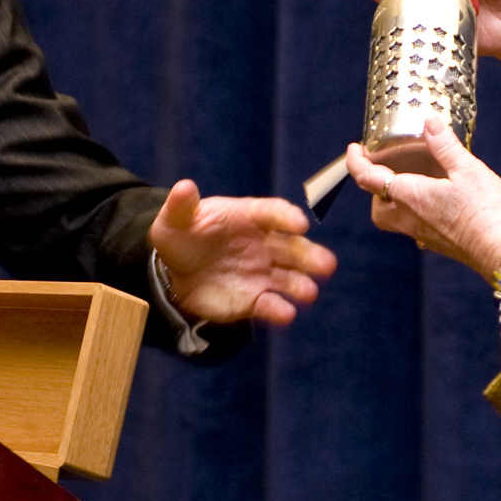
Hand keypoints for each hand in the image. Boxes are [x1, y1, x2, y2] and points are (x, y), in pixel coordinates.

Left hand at [150, 181, 336, 325]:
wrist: (174, 272)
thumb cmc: (181, 236)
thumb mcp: (174, 219)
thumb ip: (181, 205)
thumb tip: (184, 187)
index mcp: (248, 216)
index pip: (273, 213)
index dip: (287, 217)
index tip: (300, 224)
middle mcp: (263, 244)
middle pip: (292, 248)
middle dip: (310, 256)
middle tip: (326, 265)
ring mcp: (261, 272)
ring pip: (288, 278)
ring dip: (300, 285)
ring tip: (309, 293)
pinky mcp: (254, 298)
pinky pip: (269, 304)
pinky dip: (278, 309)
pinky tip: (286, 314)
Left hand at [342, 117, 500, 280]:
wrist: (499, 251)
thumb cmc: (483, 210)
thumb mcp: (466, 169)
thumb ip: (445, 146)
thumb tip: (428, 123)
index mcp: (410, 195)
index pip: (369, 179)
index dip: (356, 162)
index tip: (354, 149)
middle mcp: (410, 218)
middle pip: (378, 209)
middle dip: (373, 190)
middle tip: (382, 171)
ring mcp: (424, 234)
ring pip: (395, 221)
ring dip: (393, 204)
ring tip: (408, 186)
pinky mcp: (438, 244)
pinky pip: (416, 229)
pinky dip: (416, 215)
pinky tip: (435, 206)